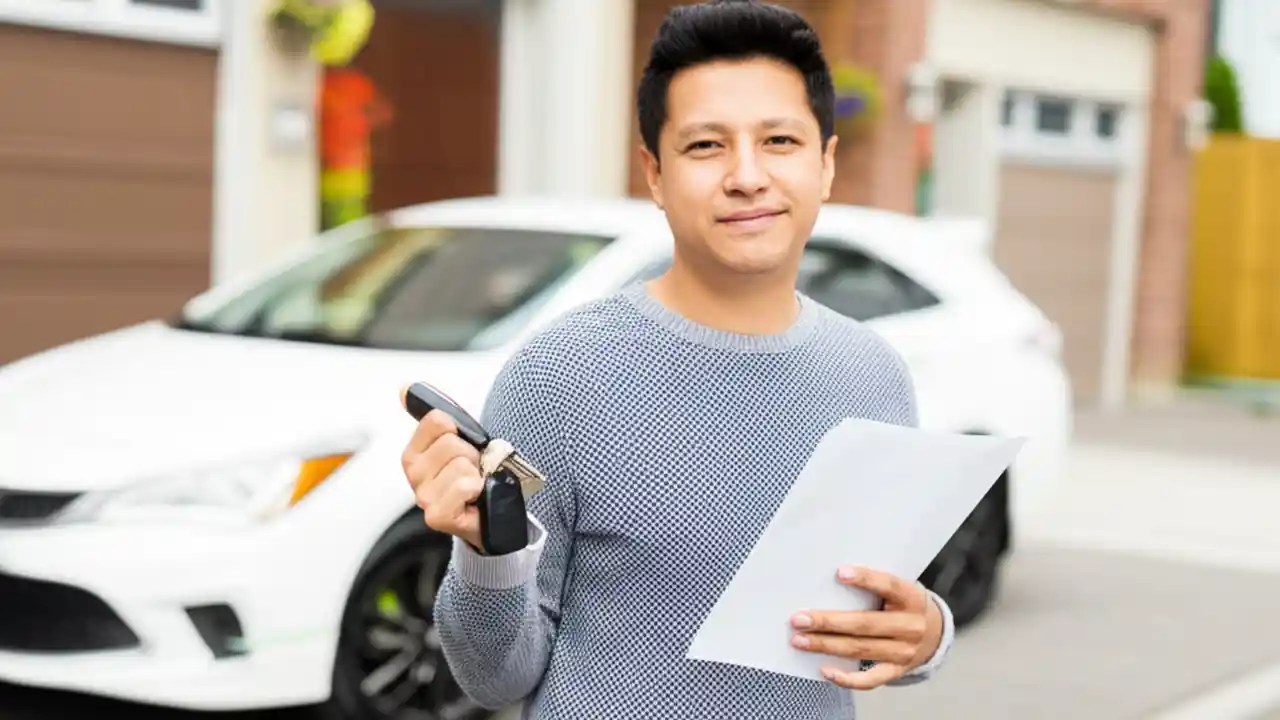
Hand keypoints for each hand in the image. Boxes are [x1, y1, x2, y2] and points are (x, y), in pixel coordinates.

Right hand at [399, 386, 483, 549]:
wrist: (492, 517)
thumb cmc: (474, 478)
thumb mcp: (459, 442)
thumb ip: (435, 417)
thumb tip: (404, 388)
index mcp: (414, 453)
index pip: (437, 421)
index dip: (459, 431)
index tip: (464, 446)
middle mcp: (414, 475)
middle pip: (451, 443)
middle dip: (472, 454)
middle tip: (474, 470)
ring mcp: (424, 497)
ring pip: (461, 464)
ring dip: (478, 474)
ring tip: (476, 486)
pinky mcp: (437, 516)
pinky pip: (464, 486)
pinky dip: (478, 489)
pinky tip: (475, 499)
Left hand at [790, 565, 943, 689]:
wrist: (935, 633)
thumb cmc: (903, 604)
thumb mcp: (899, 589)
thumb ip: (875, 585)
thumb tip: (829, 580)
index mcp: (912, 598)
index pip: (888, 585)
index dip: (866, 579)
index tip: (839, 572)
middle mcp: (910, 626)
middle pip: (865, 624)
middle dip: (828, 621)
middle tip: (799, 619)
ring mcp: (904, 652)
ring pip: (861, 649)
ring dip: (826, 645)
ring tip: (799, 640)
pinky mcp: (897, 671)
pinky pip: (871, 680)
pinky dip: (847, 679)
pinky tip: (825, 671)